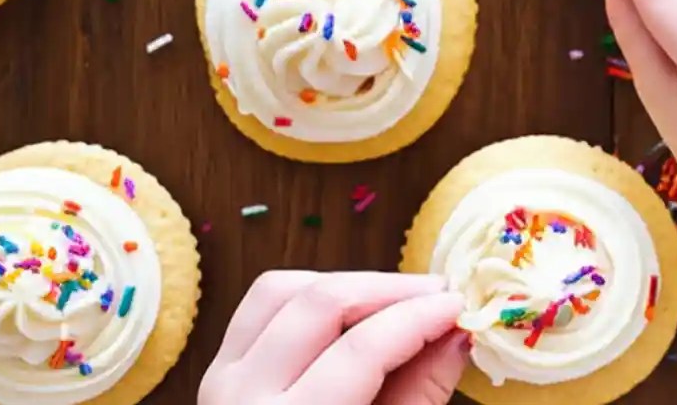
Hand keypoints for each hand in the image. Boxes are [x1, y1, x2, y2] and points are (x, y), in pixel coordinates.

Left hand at [199, 271, 466, 404]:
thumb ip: (419, 396)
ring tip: (399, 299)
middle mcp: (242, 399)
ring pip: (281, 291)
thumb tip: (456, 335)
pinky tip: (352, 309)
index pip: (361, 350)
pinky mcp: (217, 374)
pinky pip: (261, 307)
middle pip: (319, 305)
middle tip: (439, 294)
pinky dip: (309, 295)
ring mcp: (220, 383)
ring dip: (346, 284)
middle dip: (388, 290)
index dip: (417, 319)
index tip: (460, 306)